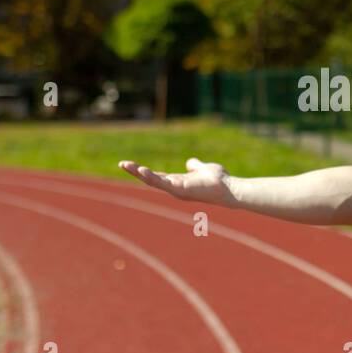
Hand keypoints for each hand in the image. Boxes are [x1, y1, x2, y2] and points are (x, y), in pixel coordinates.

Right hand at [118, 157, 237, 205]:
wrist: (229, 189)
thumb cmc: (219, 181)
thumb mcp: (203, 169)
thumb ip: (195, 166)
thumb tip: (190, 163)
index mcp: (178, 183)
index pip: (158, 177)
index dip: (145, 172)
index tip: (132, 165)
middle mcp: (175, 188)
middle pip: (151, 180)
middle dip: (136, 172)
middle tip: (122, 164)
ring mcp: (176, 190)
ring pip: (152, 181)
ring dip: (138, 173)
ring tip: (125, 165)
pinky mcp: (179, 189)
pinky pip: (162, 183)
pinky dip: (150, 177)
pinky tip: (141, 170)